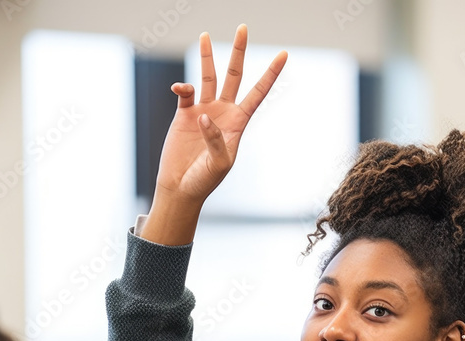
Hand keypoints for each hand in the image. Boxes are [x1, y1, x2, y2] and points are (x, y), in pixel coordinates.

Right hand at [141, 24, 287, 245]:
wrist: (181, 187)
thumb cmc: (205, 180)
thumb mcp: (219, 164)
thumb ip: (215, 139)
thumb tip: (205, 115)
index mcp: (239, 122)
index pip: (259, 92)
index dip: (271, 74)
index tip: (284, 54)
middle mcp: (223, 111)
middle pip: (234, 75)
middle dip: (238, 52)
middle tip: (243, 28)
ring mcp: (203, 110)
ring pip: (207, 76)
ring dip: (207, 57)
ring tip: (205, 36)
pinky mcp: (184, 114)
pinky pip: (185, 92)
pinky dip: (182, 87)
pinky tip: (180, 90)